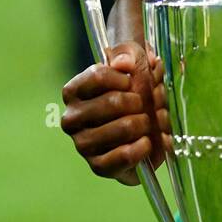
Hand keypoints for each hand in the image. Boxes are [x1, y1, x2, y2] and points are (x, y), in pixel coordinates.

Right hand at [61, 42, 169, 185]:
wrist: (141, 128)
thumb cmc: (133, 91)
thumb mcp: (133, 63)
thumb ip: (128, 55)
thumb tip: (123, 63)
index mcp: (74, 91)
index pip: (98, 75)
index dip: (124, 77)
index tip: (131, 81)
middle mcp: (72, 118)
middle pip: (114, 102)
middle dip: (141, 101)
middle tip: (148, 104)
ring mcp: (83, 144)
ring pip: (122, 128)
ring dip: (145, 123)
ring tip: (148, 122)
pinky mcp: (98, 166)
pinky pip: (123, 156)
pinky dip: (142, 147)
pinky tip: (146, 141)